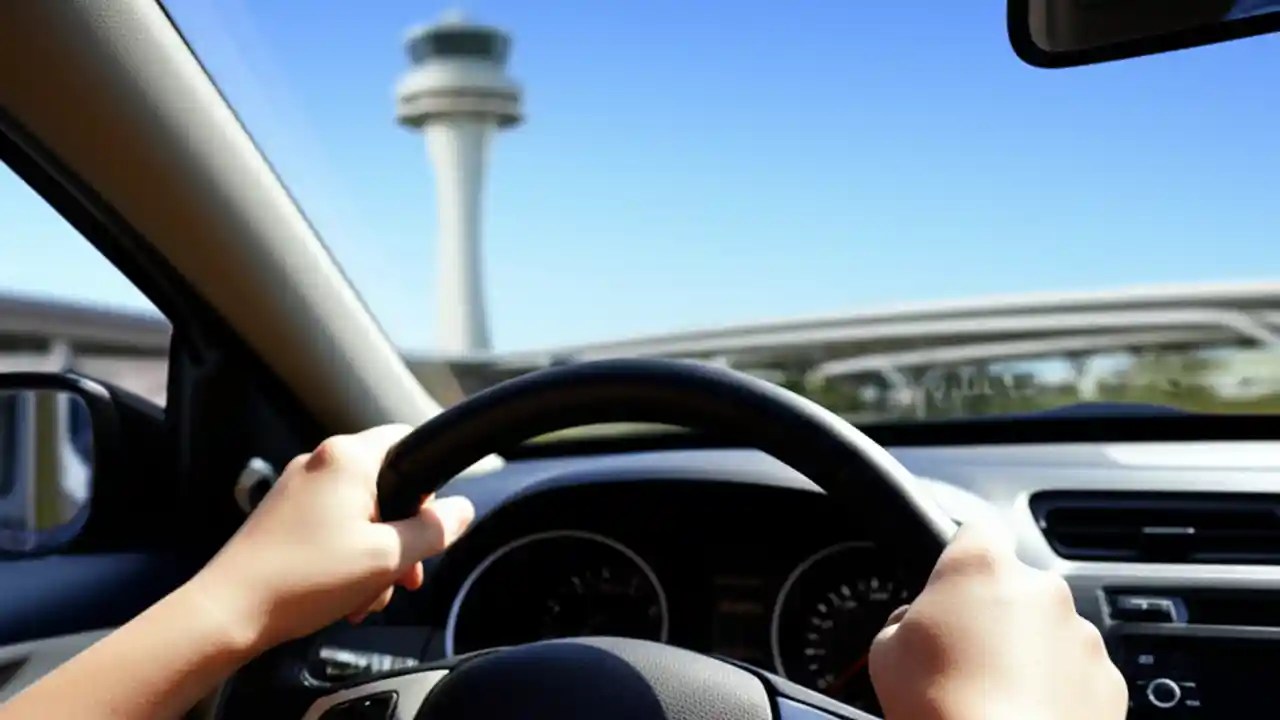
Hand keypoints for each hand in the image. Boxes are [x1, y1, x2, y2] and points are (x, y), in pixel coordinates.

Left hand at [190, 424, 474, 650]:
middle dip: (401, 535)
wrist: (228, 612)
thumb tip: (463, 510)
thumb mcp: (387, 557)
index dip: (431, 484)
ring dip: (375, 555)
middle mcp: (319, 462)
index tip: (431, 526)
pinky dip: (346, 557)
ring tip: (367, 596)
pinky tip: (343, 595)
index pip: (409, 441)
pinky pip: (332, 527)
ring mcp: (296, 488)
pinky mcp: (281, 515)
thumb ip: (434, 530)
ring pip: (361, 513)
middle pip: (387, 486)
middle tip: (404, 575)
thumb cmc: (305, 579)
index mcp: (347, 458)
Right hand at [869, 522, 1126, 719]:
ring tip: (999, 695)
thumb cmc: (939, 705)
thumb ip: (905, 620)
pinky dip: (1060, 688)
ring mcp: (1082, 634)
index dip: (960, 559)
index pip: (975, 530)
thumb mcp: (885, 652)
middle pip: (1015, 586)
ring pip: (1049, 630)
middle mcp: (1040, 588)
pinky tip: (1029, 714)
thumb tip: (916, 624)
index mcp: (981, 566)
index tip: (950, 589)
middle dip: (996, 613)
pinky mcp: (1110, 679)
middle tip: (966, 656)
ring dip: (1029, 651)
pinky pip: (1078, 671)